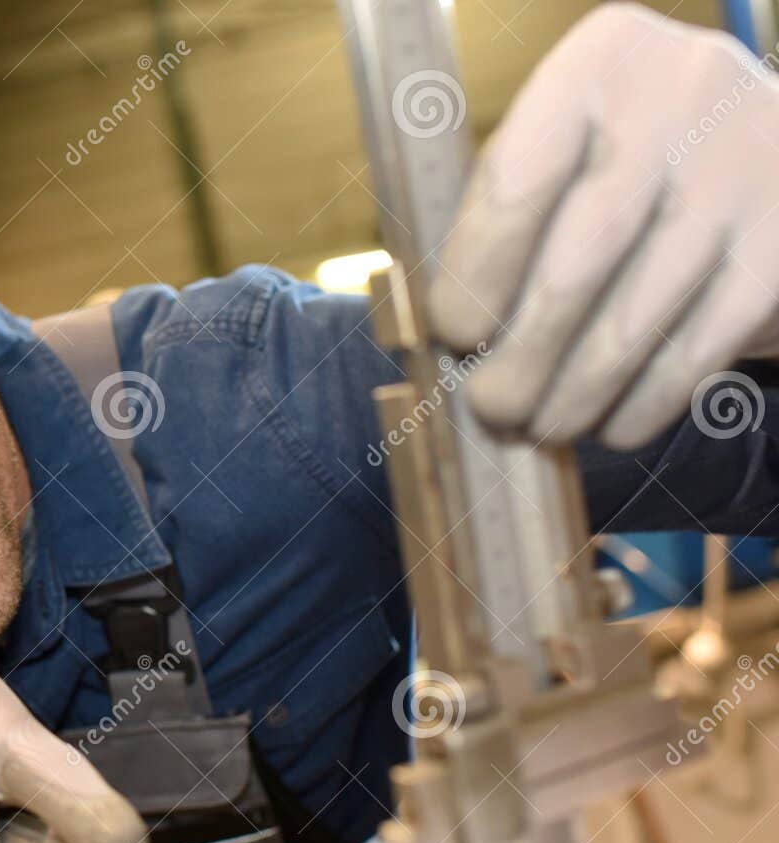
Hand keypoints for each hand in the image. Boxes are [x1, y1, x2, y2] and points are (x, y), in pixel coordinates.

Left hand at [429, 3, 778, 447]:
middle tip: (490, 407)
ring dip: (579, 389)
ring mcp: (748, 165)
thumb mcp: (556, 154)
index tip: (453, 335)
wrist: (754, 152)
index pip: (519, 180)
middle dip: (525, 352)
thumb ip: (499, 222)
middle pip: (582, 256)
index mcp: (600, 64)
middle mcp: (685, 97)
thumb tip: (446, 344)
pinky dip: (649, 397)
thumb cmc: (613, 165)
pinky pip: (704, 342)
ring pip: (641, 311)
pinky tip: (613, 425)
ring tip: (540, 427)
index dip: (478, 273)